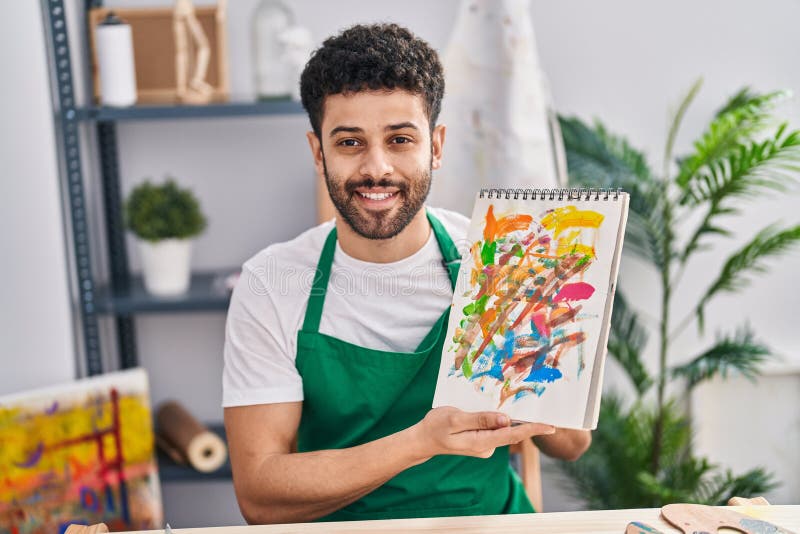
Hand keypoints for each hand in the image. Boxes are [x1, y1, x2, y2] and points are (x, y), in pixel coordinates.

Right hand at [409, 406, 554, 461]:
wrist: (424, 439)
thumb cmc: (436, 426)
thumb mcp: (455, 418)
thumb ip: (480, 419)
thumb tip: (505, 420)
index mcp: (480, 442)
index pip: (512, 435)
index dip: (532, 430)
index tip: (550, 425)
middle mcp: (486, 447)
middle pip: (511, 433)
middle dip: (528, 423)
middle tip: (545, 409)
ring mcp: (484, 446)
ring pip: (503, 430)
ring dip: (512, 419)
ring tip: (522, 402)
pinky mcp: (481, 441)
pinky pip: (495, 430)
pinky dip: (500, 420)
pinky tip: (498, 409)